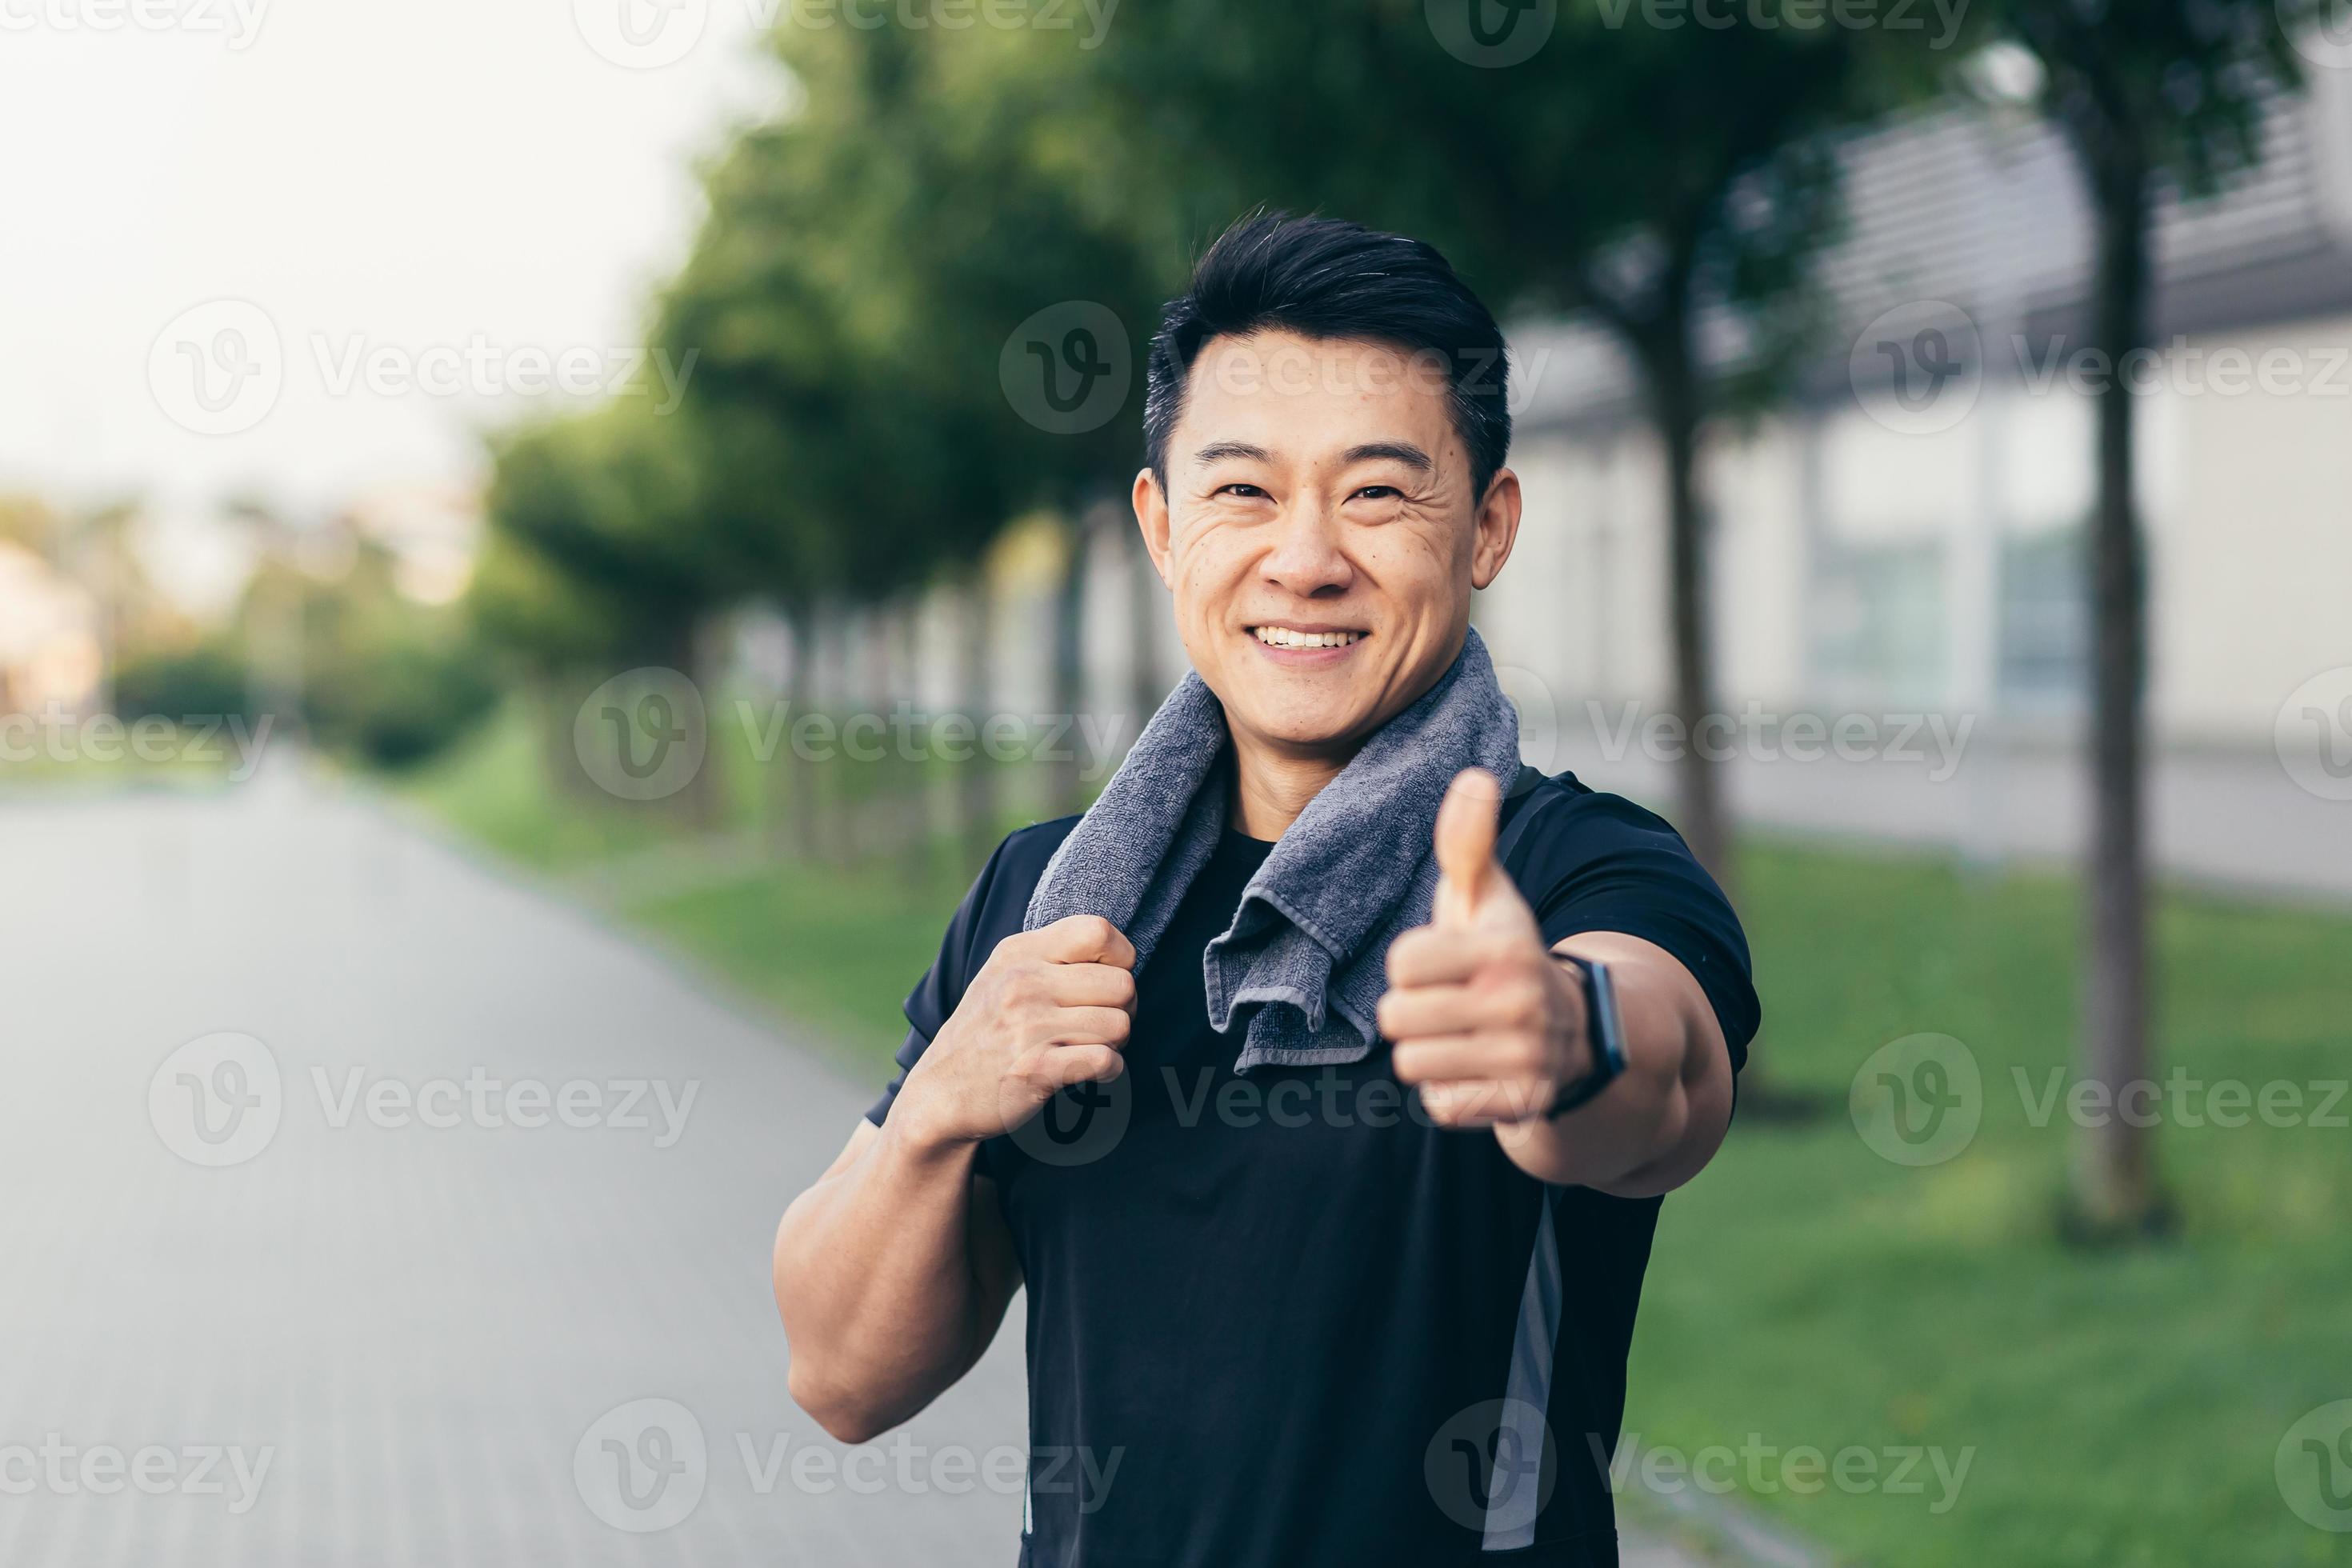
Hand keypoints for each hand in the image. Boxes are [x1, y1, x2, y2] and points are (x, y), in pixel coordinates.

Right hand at [895, 915, 1136, 1146]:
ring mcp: (1028, 1026)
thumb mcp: (1005, 975)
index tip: (1105, 982)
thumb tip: (1121, 956)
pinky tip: (1089, 1071)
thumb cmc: (986, 1032)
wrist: (941, 1093)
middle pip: (1122, 984)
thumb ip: (1053, 956)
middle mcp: (1023, 983)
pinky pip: (1106, 1061)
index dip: (1119, 958)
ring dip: (1115, 1043)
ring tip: (1089, 1047)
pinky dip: (1109, 1070)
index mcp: (1020, 953)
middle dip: (1123, 1009)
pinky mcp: (1036, 1068)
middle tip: (1099, 1024)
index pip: (1098, 931)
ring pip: (1119, 1025)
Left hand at [1380, 769, 1587, 1127]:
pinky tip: (1476, 1069)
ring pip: (1411, 1065)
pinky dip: (1448, 1092)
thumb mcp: (1489, 898)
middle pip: (1396, 1018)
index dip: (1411, 963)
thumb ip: (1467, 843)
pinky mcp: (1518, 1105)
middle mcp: (1521, 1006)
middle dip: (1413, 1011)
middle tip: (1450, 1003)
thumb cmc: (1505, 956)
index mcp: (1507, 950)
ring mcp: (1523, 1060)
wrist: (1575, 1035)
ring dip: (1426, 1053)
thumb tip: (1474, 776)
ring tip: (1461, 1035)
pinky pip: (1438, 1105)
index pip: (1401, 963)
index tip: (1444, 962)